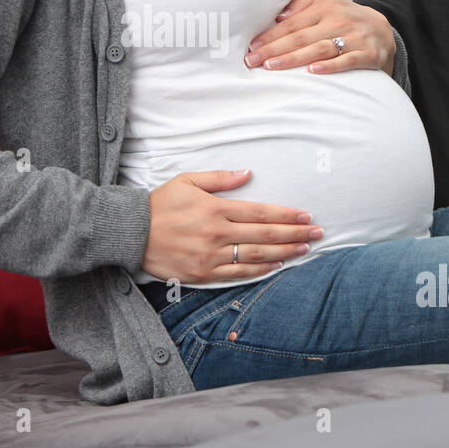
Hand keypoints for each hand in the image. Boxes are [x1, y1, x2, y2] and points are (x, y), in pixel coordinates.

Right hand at [140, 168, 323, 283]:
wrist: (130, 233)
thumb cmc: (159, 204)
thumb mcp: (186, 181)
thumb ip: (219, 178)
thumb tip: (247, 173)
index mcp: (215, 209)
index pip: (260, 213)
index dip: (287, 215)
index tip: (306, 216)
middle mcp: (217, 234)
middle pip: (265, 235)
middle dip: (295, 234)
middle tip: (318, 233)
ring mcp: (211, 256)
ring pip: (257, 256)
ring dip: (284, 253)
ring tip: (305, 249)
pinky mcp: (203, 274)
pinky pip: (239, 273)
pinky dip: (261, 270)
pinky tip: (277, 265)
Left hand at [243, 0, 395, 76]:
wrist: (382, 30)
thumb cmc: (343, 16)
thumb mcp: (325, 0)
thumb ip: (301, 3)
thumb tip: (278, 16)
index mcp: (324, 7)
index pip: (292, 23)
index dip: (271, 35)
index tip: (252, 46)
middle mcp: (338, 20)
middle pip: (301, 37)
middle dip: (274, 50)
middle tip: (252, 61)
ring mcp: (353, 37)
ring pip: (319, 49)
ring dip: (294, 59)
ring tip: (272, 66)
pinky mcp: (367, 54)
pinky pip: (347, 61)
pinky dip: (330, 66)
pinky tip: (312, 71)